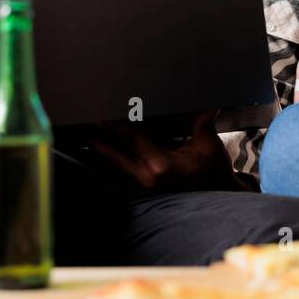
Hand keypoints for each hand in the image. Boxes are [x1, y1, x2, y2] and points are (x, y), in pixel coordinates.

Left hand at [82, 110, 243, 192]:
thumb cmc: (214, 171)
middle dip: (95, 136)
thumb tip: (203, 104)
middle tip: (80, 120)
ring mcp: (144, 183)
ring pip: (114, 162)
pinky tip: (99, 145)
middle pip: (114, 153)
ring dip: (99, 146)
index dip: (114, 124)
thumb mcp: (209, 143)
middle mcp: (148, 176)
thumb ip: (201, 121)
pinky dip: (111, 155)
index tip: (99, 114)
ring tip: (84, 130)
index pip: (132, 139)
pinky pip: (121, 167)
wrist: (218, 194)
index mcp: (162, 166)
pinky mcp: (143, 184)